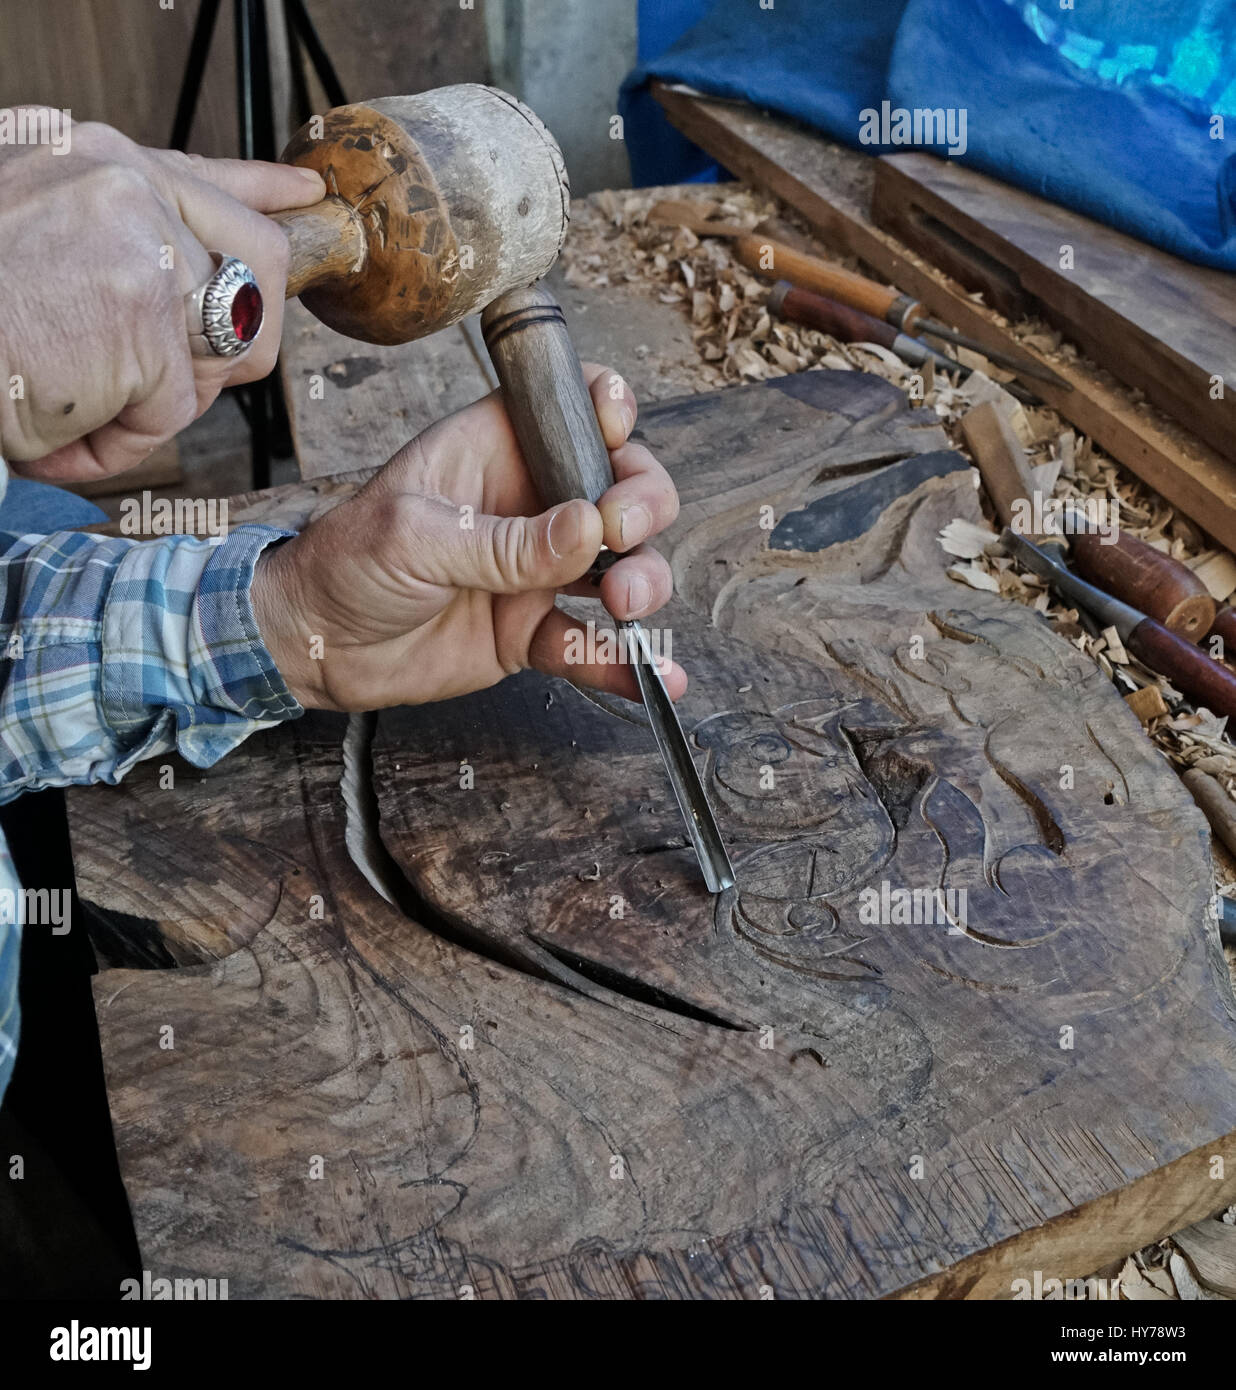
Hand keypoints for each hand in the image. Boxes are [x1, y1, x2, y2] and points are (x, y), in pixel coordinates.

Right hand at [0, 110, 324, 479]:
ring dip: (155, 400)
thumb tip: (198, 259)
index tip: (304, 198)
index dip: (263, 195)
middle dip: (226, 346)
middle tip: (149, 379)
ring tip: (69, 394)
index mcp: (91, 161)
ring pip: (217, 355)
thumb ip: (110, 237)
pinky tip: (52, 428)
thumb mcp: (25, 232)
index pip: (209, 176)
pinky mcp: (142, 320)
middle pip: (256, 272)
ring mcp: (140, 249)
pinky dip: (114, 442)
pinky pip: (171, 412)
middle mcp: (126, 187)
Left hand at [251, 367, 685, 709]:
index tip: (616, 435)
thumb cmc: (345, 561)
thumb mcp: (413, 535)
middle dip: (643, 507)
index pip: (575, 407)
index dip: (610, 411)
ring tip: (626, 607)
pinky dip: (625, 662)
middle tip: (622, 537)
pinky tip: (659, 679)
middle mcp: (531, 502)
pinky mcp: (532, 631)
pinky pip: (591, 645)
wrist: (313, 646)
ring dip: (643, 582)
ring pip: (622, 566)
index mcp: (498, 448)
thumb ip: (502, 539)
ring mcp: (538, 569)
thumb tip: (588, 527)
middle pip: (622, 487)